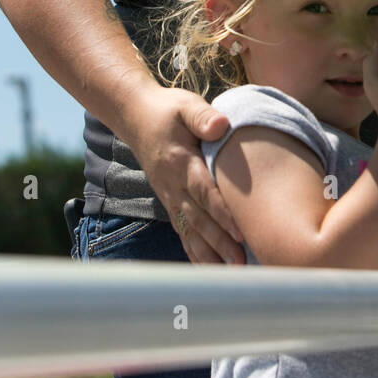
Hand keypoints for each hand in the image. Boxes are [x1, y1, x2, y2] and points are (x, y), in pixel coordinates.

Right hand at [126, 86, 245, 264]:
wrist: (135, 117)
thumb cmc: (168, 110)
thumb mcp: (186, 105)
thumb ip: (203, 116)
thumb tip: (221, 125)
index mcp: (180, 161)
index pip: (204, 191)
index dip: (222, 212)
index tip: (240, 231)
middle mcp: (173, 185)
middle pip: (199, 219)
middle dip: (220, 243)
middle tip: (241, 263)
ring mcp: (169, 197)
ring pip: (190, 231)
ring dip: (210, 254)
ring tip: (231, 273)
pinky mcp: (170, 203)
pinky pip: (183, 232)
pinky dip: (196, 252)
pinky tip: (211, 270)